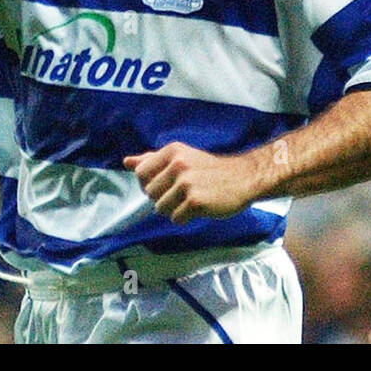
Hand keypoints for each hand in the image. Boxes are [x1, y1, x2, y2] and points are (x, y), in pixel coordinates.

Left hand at [123, 142, 258, 223]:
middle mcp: (178, 164)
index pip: (140, 173)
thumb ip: (152, 160)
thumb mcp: (182, 157)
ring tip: (192, 199)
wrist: (243, 178)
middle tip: (184, 191)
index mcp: (172, 151)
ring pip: (160, 208)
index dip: (151, 183)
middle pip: (149, 194)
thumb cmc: (209, 169)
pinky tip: (199, 208)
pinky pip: (175, 219)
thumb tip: (126, 162)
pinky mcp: (196, 201)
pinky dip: (185, 218)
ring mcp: (186, 183)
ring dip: (174, 209)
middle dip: (164, 197)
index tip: (169, 182)